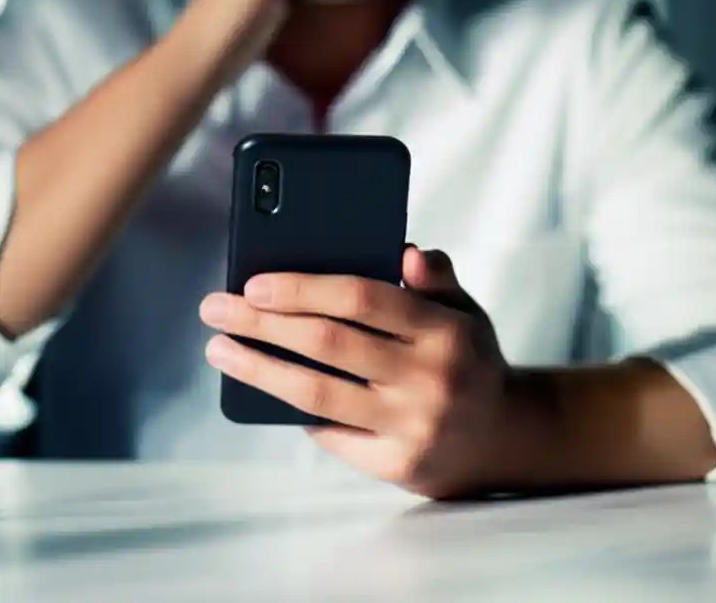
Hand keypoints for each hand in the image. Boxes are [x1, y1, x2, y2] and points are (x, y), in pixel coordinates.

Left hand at [200, 247, 521, 498]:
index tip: (253, 283)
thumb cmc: (465, 360)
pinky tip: (263, 387)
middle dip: (262, 323)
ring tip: (219, 350)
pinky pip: (329, 433)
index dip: (303, 288)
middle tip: (215, 309)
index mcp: (445, 329)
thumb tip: (405, 249)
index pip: (363, 299)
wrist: (500, 441)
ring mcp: (413, 426)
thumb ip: (435, 277)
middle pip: (328, 344)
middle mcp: (430, 378)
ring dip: (258, 369)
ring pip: (316, 394)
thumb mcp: (464, 311)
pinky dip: (292, 410)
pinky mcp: (395, 464)